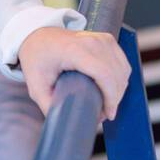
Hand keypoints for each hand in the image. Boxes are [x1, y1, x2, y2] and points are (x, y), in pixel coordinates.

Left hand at [16, 27, 130, 120]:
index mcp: (74, 50)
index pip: (104, 74)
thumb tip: (64, 124)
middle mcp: (92, 41)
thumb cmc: (36, 58)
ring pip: (123, 70)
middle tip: (102, 113)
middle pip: (116, 75)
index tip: (107, 114)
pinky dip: (120, 79)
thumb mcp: (36, 84)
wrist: (37, 35)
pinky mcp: (107, 40)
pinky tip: (111, 90)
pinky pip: (122, 63)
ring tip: (105, 103)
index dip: (111, 98)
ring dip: (119, 90)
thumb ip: (49, 106)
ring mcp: (101, 39)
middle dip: (114, 98)